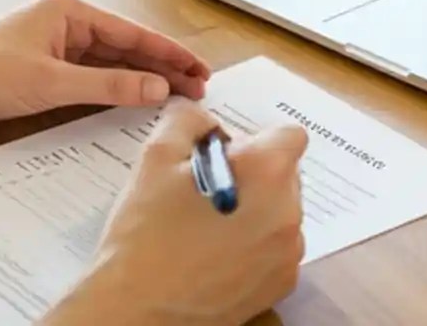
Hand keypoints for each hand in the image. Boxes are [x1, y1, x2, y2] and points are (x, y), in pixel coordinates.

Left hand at [0, 0, 210, 138]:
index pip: (132, 34)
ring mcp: (53, 53)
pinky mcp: (40, 78)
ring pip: (109, 67)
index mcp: (68, 13)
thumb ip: (109, 85)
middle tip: (197, 89)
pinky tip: (132, 107)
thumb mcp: (52, 82)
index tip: (199, 70)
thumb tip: (159, 88)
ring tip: (174, 99)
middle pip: (125, 49)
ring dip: (140, 82)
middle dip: (161, 68)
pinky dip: (113, 94)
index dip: (169, 54)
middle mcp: (64, 28)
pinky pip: (89, 84)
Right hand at [42, 99, 308, 325]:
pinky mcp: (281, 283)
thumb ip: (189, 120)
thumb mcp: (156, 156)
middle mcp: (289, 210)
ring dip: (257, 210)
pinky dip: (256, 246)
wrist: (137, 309)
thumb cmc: (145, 231)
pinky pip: (277, 248)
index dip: (256, 141)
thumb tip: (207, 120)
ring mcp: (289, 251)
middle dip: (255, 174)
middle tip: (209, 191)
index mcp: (266, 171)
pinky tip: (218, 255)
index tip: (226, 157)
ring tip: (210, 227)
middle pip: (286, 174)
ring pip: (281, 212)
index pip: (288, 136)